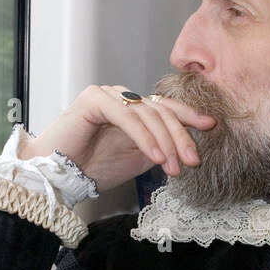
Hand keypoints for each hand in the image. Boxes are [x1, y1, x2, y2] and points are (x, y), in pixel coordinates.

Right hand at [20, 84, 216, 191]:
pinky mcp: (93, 99)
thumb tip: (188, 149)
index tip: (211, 126)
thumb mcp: (138, 159)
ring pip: (147, 114)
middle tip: (193, 161)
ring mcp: (107, 95)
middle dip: (181, 137)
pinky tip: (155, 156)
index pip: (166, 108)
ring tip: (174, 167)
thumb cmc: (94, 167)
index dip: (189, 116)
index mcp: (133, 109)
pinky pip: (126, 116)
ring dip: (165, 142)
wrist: (58, 174)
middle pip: (160, 111)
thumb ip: (160, 149)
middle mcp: (122, 97)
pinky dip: (144, 136)